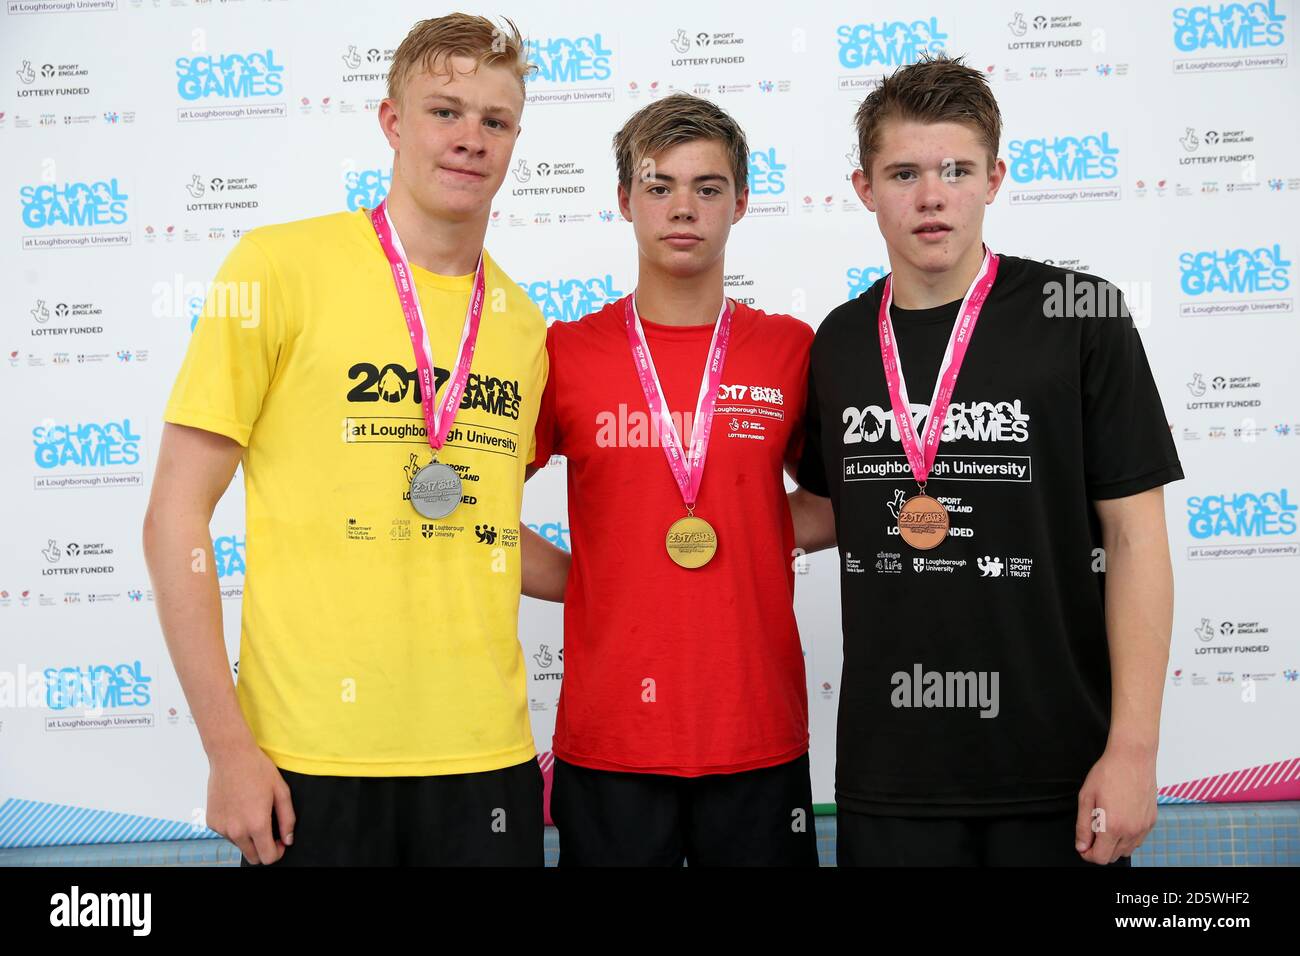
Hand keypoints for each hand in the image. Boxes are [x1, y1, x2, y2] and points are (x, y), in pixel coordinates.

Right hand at [206, 741, 295, 864]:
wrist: (230, 755)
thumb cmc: (257, 770)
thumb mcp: (281, 792)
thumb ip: (288, 820)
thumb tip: (288, 840)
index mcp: (256, 824)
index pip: (267, 858)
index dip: (277, 852)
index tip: (280, 841)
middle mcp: (237, 831)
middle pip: (253, 857)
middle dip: (263, 848)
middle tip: (270, 830)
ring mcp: (221, 827)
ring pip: (239, 845)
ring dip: (248, 837)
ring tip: (252, 811)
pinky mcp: (211, 822)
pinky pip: (227, 834)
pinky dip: (234, 827)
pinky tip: (239, 808)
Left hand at [1074, 745, 1156, 864]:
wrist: (1133, 758)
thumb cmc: (1108, 773)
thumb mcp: (1086, 798)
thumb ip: (1083, 826)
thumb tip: (1081, 846)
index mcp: (1113, 826)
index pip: (1100, 858)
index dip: (1088, 854)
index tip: (1083, 845)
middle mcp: (1131, 831)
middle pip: (1113, 856)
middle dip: (1100, 849)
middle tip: (1091, 832)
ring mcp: (1144, 827)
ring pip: (1127, 850)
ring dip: (1114, 844)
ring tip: (1106, 823)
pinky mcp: (1151, 821)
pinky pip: (1138, 840)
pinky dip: (1127, 837)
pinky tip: (1120, 819)